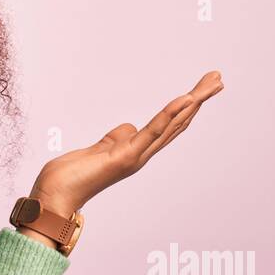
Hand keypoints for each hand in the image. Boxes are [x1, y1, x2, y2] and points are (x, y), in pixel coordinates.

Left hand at [28, 70, 224, 220]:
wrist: (55, 197)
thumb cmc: (72, 176)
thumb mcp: (98, 148)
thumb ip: (116, 138)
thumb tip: (129, 127)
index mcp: (136, 151)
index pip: (168, 125)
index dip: (186, 107)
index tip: (201, 88)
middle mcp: (142, 154)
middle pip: (178, 122)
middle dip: (199, 99)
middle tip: (218, 78)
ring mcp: (136, 156)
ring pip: (172, 124)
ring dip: (193, 102)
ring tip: (212, 83)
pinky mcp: (125, 156)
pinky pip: (152, 131)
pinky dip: (169, 114)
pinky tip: (185, 99)